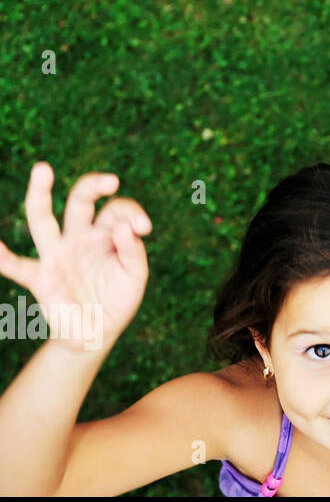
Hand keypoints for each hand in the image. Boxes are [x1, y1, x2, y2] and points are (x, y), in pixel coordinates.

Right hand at [0, 164, 150, 353]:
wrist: (98, 332)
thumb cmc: (118, 297)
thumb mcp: (134, 276)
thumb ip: (133, 252)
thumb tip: (126, 228)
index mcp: (105, 233)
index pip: (116, 210)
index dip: (131, 213)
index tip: (144, 227)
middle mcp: (78, 236)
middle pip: (79, 201)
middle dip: (91, 186)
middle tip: (111, 180)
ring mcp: (56, 254)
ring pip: (43, 220)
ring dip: (41, 195)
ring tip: (43, 169)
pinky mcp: (40, 278)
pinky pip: (17, 265)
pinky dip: (3, 258)